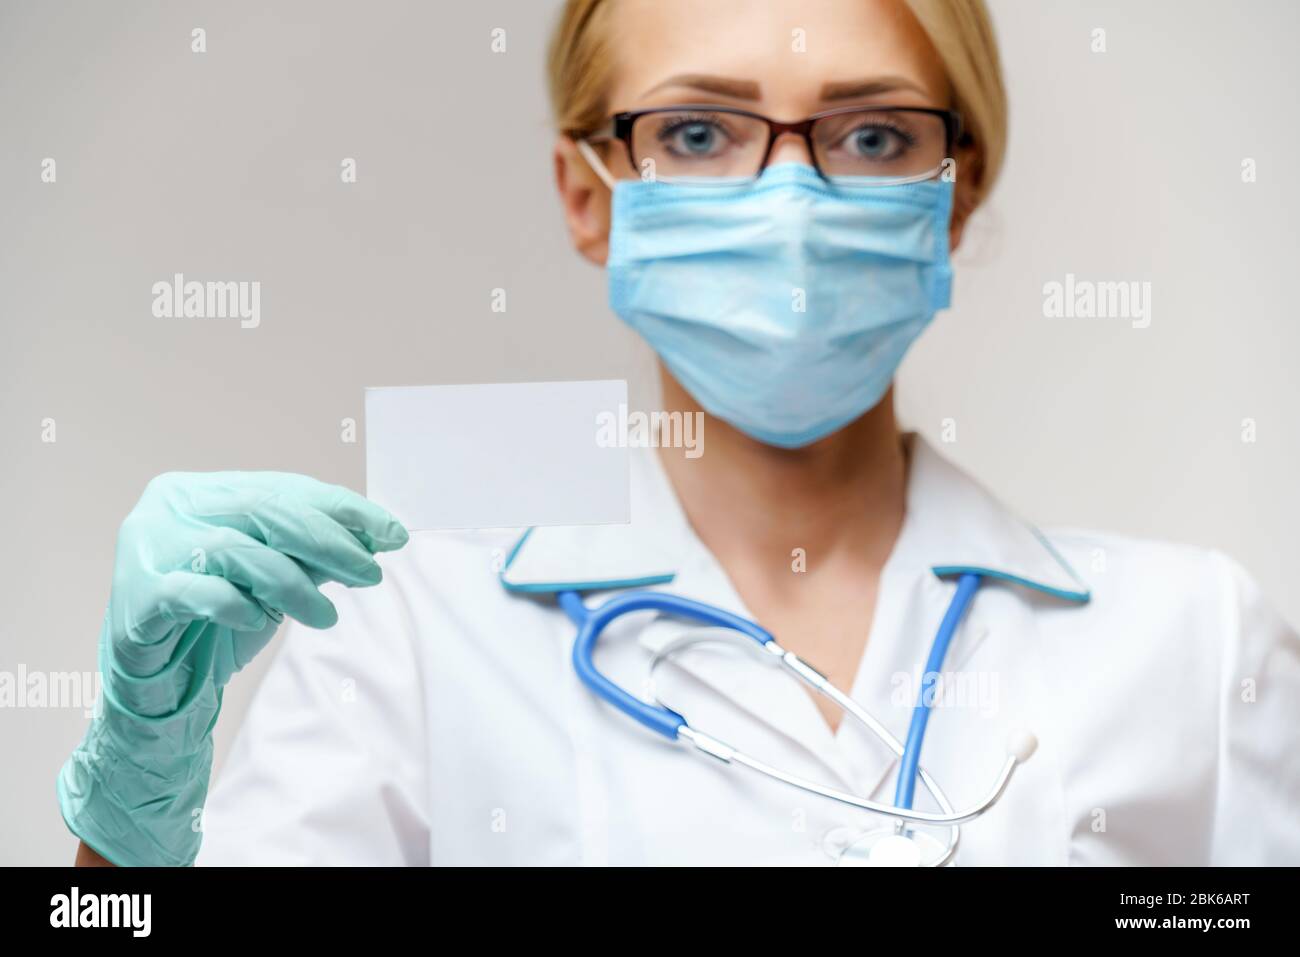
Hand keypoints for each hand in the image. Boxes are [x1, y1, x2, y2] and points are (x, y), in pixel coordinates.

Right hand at [58, 472, 407, 865]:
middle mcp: (171, 507)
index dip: (343, 510)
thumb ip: (317, 553)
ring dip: (295, 584)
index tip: (393, 534)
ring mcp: (149, 549)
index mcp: (204, 491)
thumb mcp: (278, 580)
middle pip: (265, 511)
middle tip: (372, 573)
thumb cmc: (220, 621)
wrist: (160, 683)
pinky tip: (260, 621)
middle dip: (330, 542)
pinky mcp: (138, 598)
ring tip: (327, 616)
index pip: (285, 489)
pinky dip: (237, 605)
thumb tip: (378, 536)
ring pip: (237, 549)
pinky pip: (198, 592)